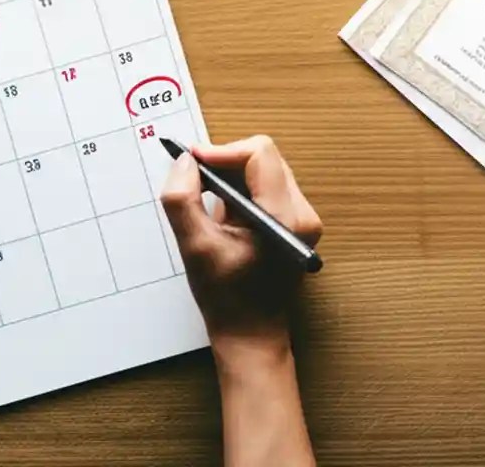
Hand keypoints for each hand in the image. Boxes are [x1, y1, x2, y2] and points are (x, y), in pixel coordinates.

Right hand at [159, 136, 321, 359]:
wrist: (251, 332)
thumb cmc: (226, 298)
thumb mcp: (194, 247)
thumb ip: (183, 200)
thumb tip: (184, 162)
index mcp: (284, 217)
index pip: (259, 154)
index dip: (221, 151)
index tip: (191, 162)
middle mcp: (302, 212)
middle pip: (262, 158)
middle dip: (225, 164)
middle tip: (195, 182)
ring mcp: (302, 217)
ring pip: (263, 170)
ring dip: (231, 178)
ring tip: (210, 205)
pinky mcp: (294, 221)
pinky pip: (265, 186)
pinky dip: (240, 190)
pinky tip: (224, 215)